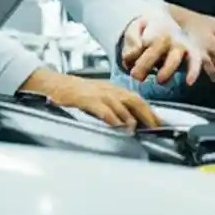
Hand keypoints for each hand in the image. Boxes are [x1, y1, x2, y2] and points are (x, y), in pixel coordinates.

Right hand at [19, 68, 159, 128]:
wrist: (54, 85)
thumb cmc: (76, 93)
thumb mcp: (98, 96)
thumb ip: (113, 107)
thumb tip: (129, 122)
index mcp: (114, 90)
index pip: (137, 100)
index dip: (150, 112)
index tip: (160, 124)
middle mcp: (109, 90)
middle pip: (134, 101)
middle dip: (147, 115)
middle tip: (156, 127)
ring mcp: (98, 94)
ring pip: (120, 104)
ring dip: (130, 118)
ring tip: (137, 129)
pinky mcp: (86, 99)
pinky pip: (102, 108)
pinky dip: (111, 117)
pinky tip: (117, 125)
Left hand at [120, 10, 202, 86]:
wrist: (167, 20)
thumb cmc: (147, 30)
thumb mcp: (135, 28)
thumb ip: (131, 40)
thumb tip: (132, 55)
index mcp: (153, 30)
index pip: (142, 43)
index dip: (134, 54)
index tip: (127, 64)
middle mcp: (169, 37)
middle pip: (158, 49)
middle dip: (146, 64)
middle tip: (136, 77)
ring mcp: (181, 45)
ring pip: (175, 58)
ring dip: (167, 70)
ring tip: (159, 80)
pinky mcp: (192, 54)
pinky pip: (195, 62)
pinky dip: (193, 71)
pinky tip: (189, 82)